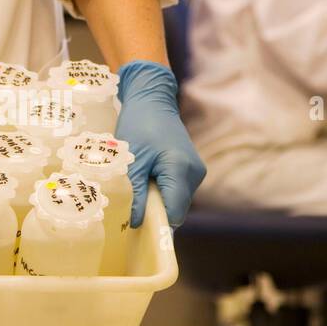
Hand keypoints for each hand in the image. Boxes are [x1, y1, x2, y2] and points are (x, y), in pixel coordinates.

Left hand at [113, 60, 206, 228]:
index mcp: (181, 169)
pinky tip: (146, 180)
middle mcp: (195, 173)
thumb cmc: (138, 125)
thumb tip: (135, 224)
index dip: (156, 223)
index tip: (135, 225)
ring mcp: (196, 171)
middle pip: (176, 209)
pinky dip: (161, 191)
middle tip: (130, 205)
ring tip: (137, 186)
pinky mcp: (191, 169)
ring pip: (176, 201)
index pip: (174, 213)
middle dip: (154, 212)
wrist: (152, 99)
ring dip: (157, 200)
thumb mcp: (131, 161)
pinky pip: (176, 190)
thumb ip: (135, 194)